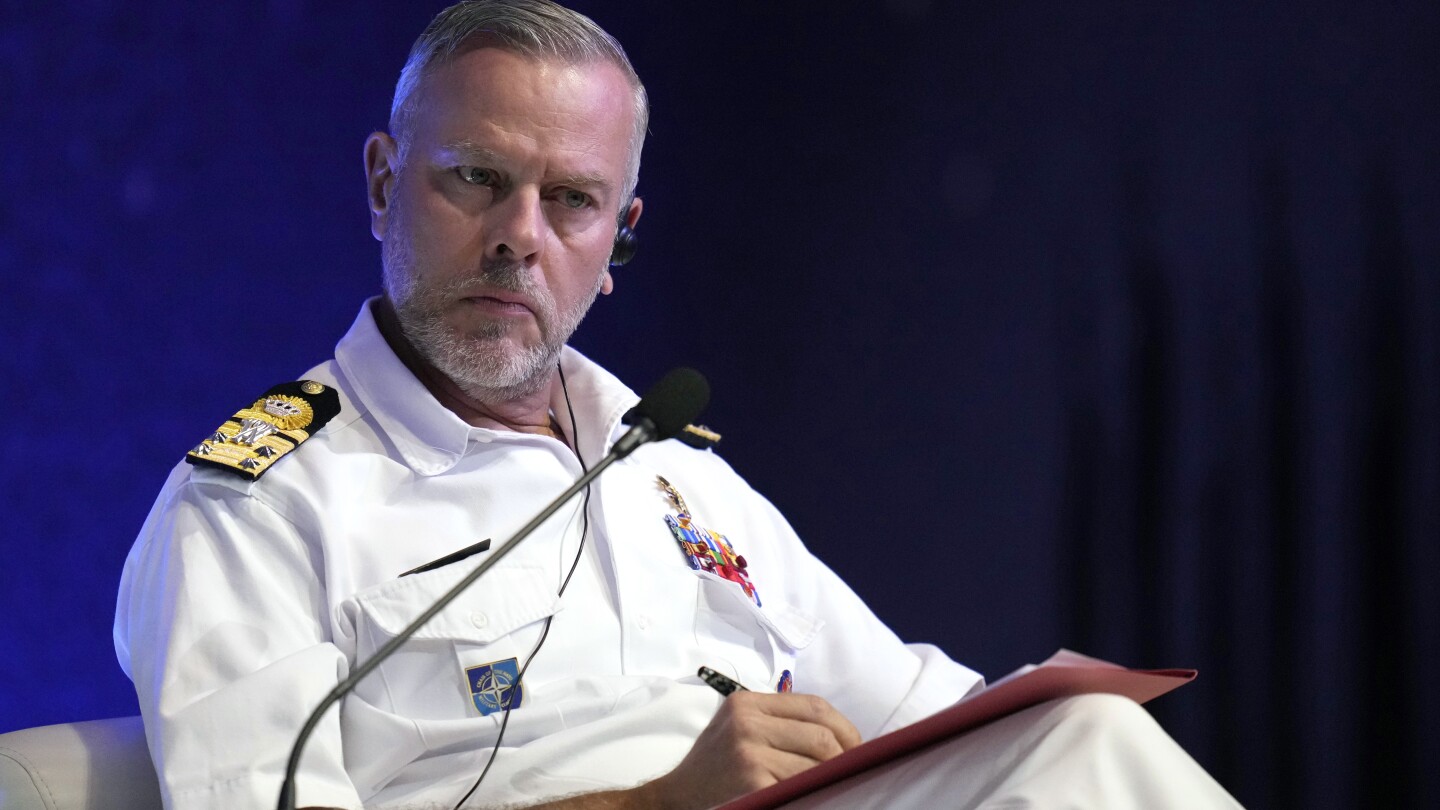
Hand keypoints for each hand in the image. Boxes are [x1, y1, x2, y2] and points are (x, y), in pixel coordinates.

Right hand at [642, 691, 861, 809]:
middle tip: (850, 775)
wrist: (673, 799)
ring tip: (830, 787)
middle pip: (821, 735)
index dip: (845, 729)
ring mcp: (748, 752)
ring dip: (829, 780)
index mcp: (747, 703)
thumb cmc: (714, 768)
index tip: (856, 749)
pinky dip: (811, 794)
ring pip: (816, 764)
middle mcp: (747, 722)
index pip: (815, 706)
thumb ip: (779, 724)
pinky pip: (800, 788)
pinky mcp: (753, 782)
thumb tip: (841, 738)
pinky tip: (810, 798)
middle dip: (845, 758)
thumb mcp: (739, 730)